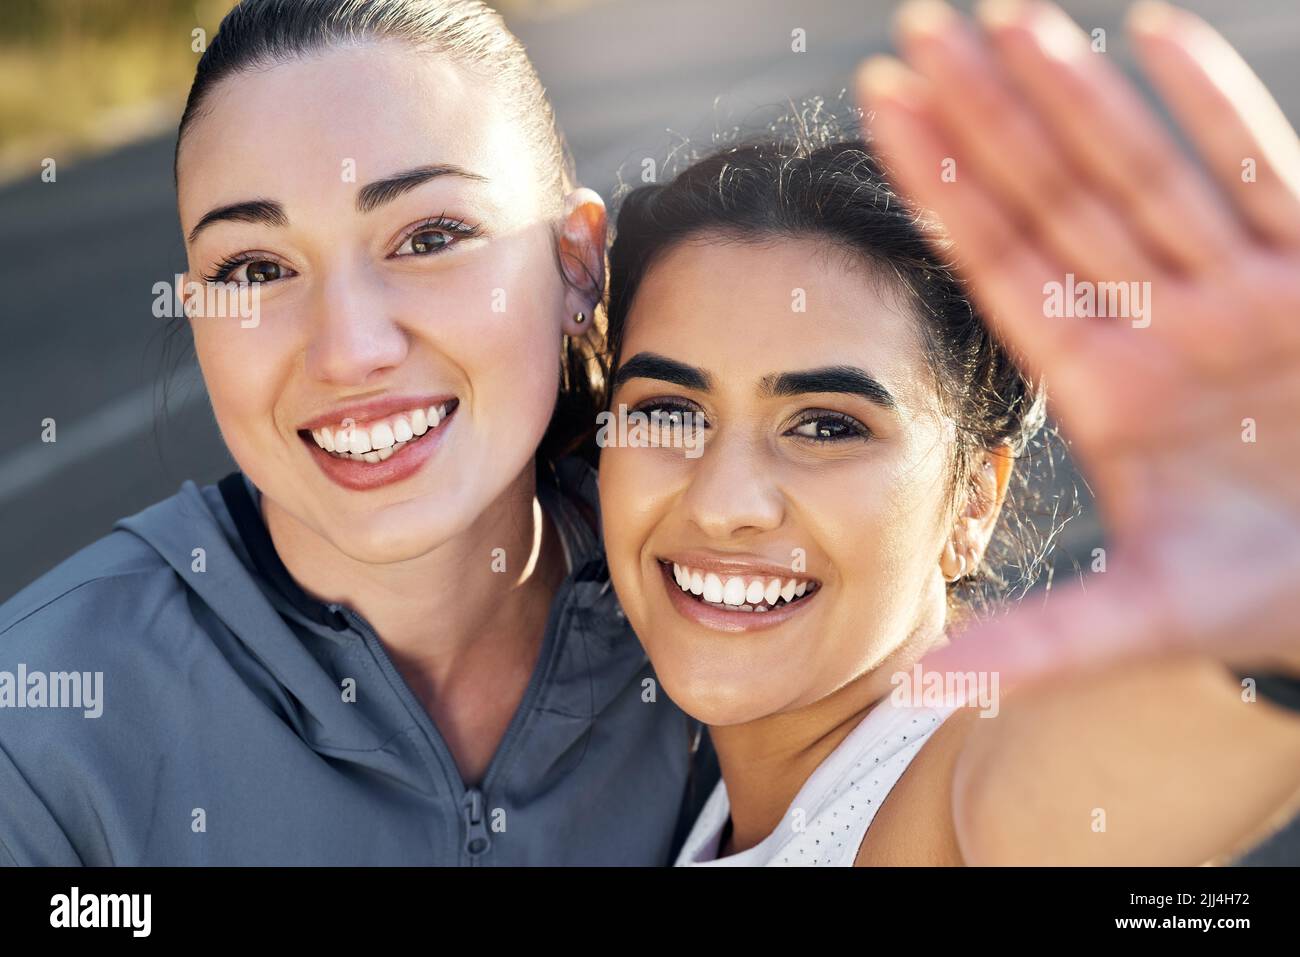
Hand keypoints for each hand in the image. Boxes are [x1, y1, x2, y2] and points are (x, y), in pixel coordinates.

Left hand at [856, 0, 1299, 685]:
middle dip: (988, 118)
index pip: (1000, 263)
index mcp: (1100, 383)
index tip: (880, 115)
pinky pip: (1265, 178)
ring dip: (1078, 98)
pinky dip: (1216, 111)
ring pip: (1143, 174)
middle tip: (917, 36)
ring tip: (1006, 22)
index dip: (941, 189)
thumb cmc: (1267, 597)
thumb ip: (1043, 639)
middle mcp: (1158, 323)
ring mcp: (1239, 294)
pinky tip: (1154, 36)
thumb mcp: (1148, 618)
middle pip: (1054, 198)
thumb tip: (929, 679)